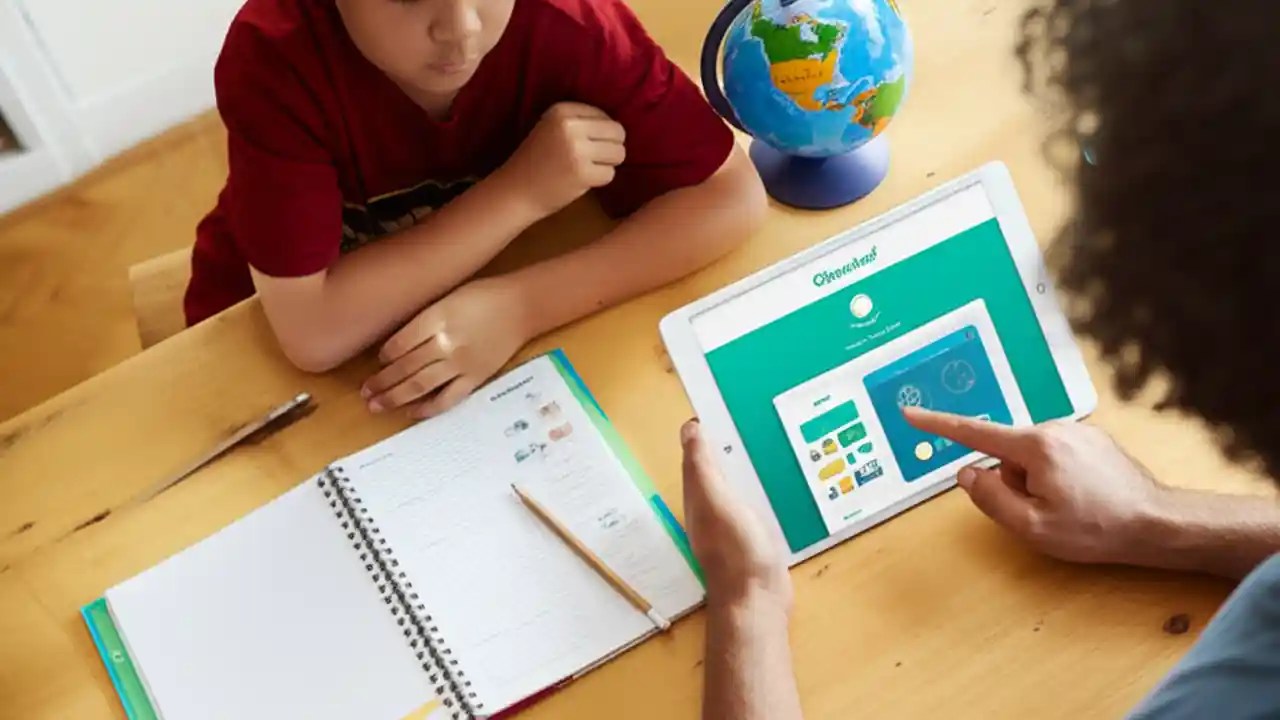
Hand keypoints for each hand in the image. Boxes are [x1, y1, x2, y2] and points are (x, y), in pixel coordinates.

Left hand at [362, 277, 529, 418]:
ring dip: (395, 397)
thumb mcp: (447, 297)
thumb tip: (396, 345)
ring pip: (420, 385)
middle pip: (405, 367)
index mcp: (438, 317)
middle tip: (365, 391)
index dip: (384, 356)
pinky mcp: (475, 378)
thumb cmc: (483, 296)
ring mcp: (462, 364)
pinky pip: (447, 399)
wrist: (521, 307)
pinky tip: (410, 412)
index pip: (400, 343)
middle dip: (381, 381)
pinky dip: (427, 408)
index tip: (376, 361)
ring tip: (376, 405)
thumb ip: (423, 319)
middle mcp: (447, 342)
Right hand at [497, 102, 625, 216]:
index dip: (601, 132)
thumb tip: (618, 125)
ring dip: (608, 163)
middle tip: (592, 157)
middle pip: (617, 132)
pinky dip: (600, 179)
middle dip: (610, 147)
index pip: (603, 115)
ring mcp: (577, 150)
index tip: (585, 143)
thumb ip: (579, 121)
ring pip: (619, 153)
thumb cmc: (536, 160)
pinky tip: (583, 180)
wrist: (516, 190)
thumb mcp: (551, 128)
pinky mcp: (583, 173)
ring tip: (588, 167)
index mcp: (561, 110)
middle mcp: (570, 126)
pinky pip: (610, 174)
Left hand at [681, 420, 791, 611]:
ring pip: (733, 484)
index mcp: (698, 495)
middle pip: (714, 467)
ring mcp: (731, 522)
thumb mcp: (716, 500)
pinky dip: (758, 486)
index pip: (696, 454)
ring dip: (743, 464)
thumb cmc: (735, 548)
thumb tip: (689, 428)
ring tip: (766, 439)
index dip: (704, 430)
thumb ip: (702, 467)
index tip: (725, 404)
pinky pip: (751, 501)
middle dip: (726, 443)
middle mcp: (710, 507)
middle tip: (751, 416)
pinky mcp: (751, 535)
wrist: (757, 598)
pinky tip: (775, 480)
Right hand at [903, 408, 1161, 564]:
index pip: (974, 432)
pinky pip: (1055, 457)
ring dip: (1037, 482)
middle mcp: (1054, 429)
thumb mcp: (1033, 527)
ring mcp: (1077, 432)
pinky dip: (1057, 477)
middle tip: (1045, 513)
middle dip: (1013, 483)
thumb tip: (968, 474)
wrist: (1159, 524)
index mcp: (1034, 446)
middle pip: (1006, 455)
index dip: (937, 425)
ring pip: (1031, 458)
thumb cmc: (1097, 529)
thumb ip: (991, 498)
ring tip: (1071, 509)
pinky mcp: (1093, 441)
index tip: (910, 414)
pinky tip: (1084, 498)